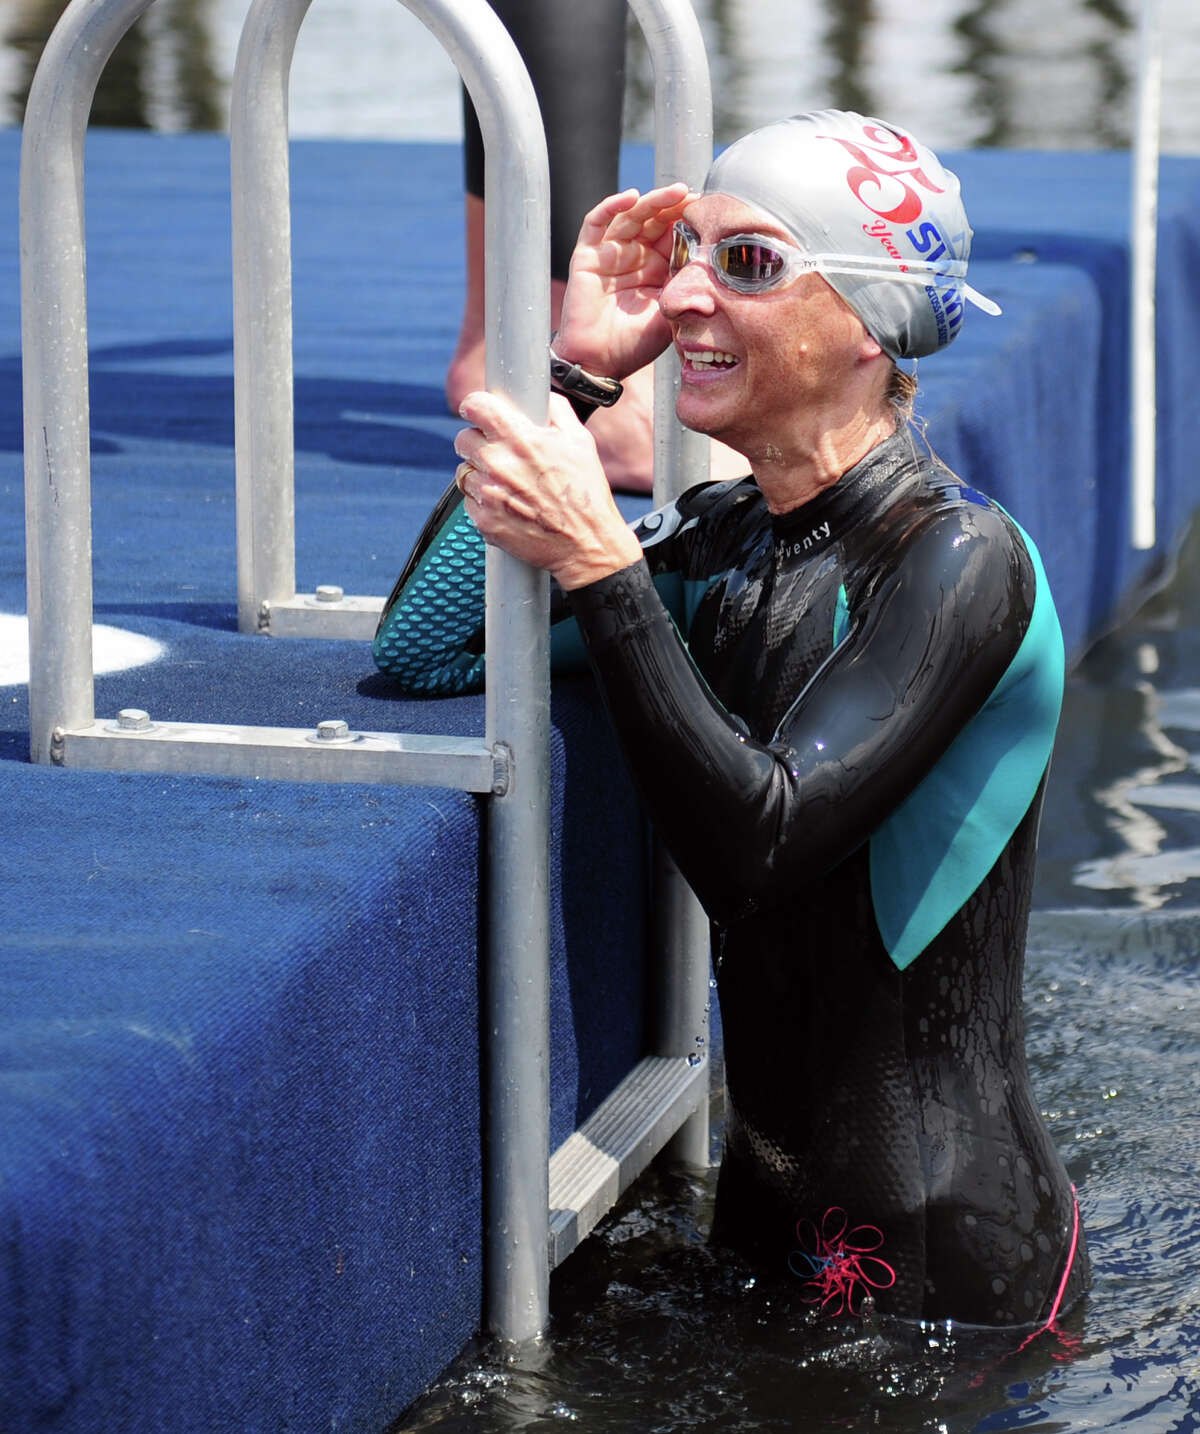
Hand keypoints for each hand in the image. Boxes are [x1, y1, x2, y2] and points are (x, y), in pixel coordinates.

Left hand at [453, 391, 643, 589]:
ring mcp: (489, 494)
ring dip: (480, 474)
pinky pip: (470, 501)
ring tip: (507, 484)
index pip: (476, 405)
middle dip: (477, 442)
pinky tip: (508, 505)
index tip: (476, 411)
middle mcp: (499, 464)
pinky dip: (484, 502)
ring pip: (464, 472)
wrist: (587, 544)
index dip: (475, 406)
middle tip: (497, 453)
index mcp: (521, 438)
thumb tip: (541, 396)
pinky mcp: (484, 521)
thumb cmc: (586, 494)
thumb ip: (556, 411)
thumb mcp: (581, 441)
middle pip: (463, 439)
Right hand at [553, 184, 695, 382]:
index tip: (713, 212)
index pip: (673, 234)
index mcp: (656, 268)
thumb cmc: (635, 344)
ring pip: (631, 215)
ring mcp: (610, 253)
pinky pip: (596, 222)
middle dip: (676, 205)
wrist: (600, 363)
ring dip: (653, 200)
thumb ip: (686, 288)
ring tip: (677, 191)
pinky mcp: (587, 255)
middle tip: (698, 198)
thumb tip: (716, 264)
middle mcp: (634, 256)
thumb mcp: (671, 313)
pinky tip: (631, 197)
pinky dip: (612, 206)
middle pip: (655, 219)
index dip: (690, 221)